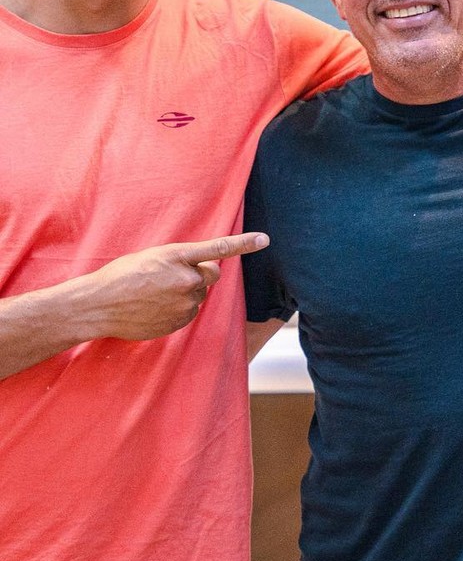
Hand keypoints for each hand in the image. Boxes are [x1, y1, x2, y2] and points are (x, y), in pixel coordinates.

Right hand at [84, 232, 269, 340]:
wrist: (98, 305)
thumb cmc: (122, 276)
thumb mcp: (153, 256)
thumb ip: (182, 259)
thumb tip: (207, 269)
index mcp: (177, 256)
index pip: (217, 248)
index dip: (243, 244)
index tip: (265, 240)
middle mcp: (186, 279)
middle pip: (211, 274)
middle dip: (198, 274)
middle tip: (169, 277)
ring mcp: (185, 302)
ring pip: (199, 294)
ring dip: (186, 292)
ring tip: (155, 294)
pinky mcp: (181, 320)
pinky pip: (190, 311)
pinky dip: (179, 308)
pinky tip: (156, 307)